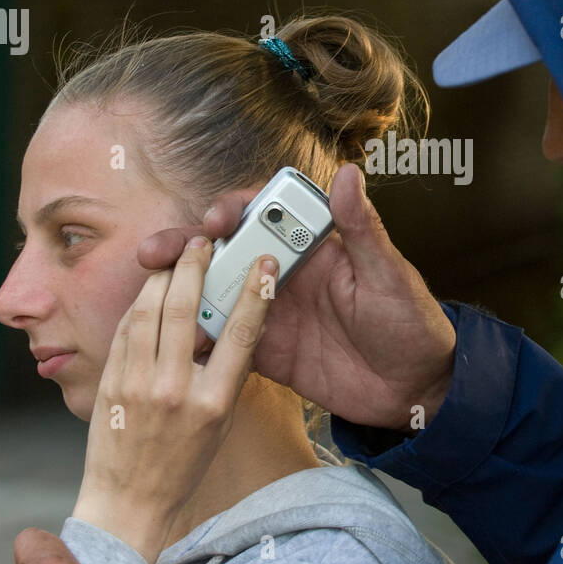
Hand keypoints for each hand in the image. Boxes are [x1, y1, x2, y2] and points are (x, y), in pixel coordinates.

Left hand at [72, 237, 278, 563]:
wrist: (130, 500)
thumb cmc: (183, 462)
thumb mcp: (221, 421)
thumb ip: (227, 372)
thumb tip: (234, 321)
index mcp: (213, 402)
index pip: (240, 333)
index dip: (255, 291)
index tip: (263, 263)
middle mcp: (173, 389)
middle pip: (184, 307)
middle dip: (195, 265)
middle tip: (203, 242)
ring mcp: (136, 384)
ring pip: (148, 309)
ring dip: (164, 275)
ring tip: (176, 258)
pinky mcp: (108, 383)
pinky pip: (125, 329)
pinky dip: (139, 304)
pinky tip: (150, 292)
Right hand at [137, 163, 455, 435]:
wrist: (415, 390)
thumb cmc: (412, 323)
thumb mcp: (388, 276)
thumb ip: (362, 229)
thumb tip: (349, 173)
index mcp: (313, 248)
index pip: (263, 215)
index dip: (234, 210)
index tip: (215, 219)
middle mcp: (285, 275)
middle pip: (226, 251)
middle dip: (187, 247)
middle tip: (155, 252)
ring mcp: (272, 313)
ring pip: (216, 293)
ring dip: (181, 292)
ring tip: (147, 297)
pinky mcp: (267, 352)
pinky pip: (223, 341)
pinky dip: (196, 339)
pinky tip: (171, 344)